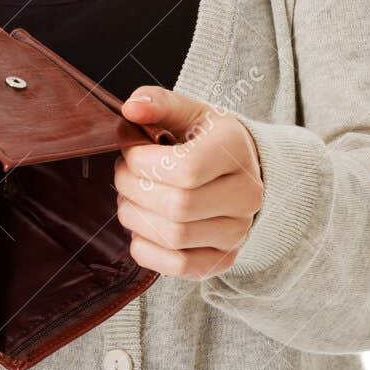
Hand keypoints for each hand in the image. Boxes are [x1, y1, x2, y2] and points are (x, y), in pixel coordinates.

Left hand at [114, 88, 263, 279]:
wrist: (239, 172)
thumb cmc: (206, 140)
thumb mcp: (187, 112)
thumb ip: (158, 103)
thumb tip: (130, 109)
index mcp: (236, 152)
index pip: (185, 169)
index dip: (142, 163)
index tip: (130, 152)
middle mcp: (247, 196)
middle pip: (177, 206)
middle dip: (133, 190)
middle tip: (123, 175)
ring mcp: (238, 233)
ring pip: (173, 237)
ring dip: (135, 218)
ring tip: (130, 197)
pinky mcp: (223, 260)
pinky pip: (177, 267)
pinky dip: (146, 248)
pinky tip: (143, 225)